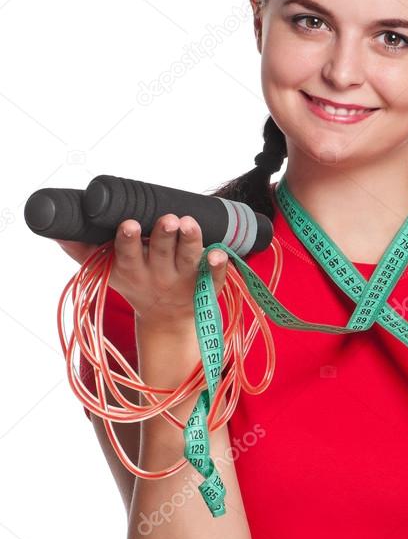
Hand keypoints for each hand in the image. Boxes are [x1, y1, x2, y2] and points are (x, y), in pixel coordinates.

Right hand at [56, 215, 228, 329]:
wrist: (167, 319)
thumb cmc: (136, 284)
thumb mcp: (108, 272)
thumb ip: (82, 251)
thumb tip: (55, 230)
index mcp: (133, 269)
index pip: (127, 253)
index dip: (128, 239)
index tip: (128, 224)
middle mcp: (160, 274)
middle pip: (162, 253)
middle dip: (163, 235)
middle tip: (168, 219)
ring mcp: (185, 279)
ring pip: (189, 258)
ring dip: (191, 241)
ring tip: (189, 223)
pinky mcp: (208, 284)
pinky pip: (216, 275)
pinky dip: (219, 265)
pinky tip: (221, 252)